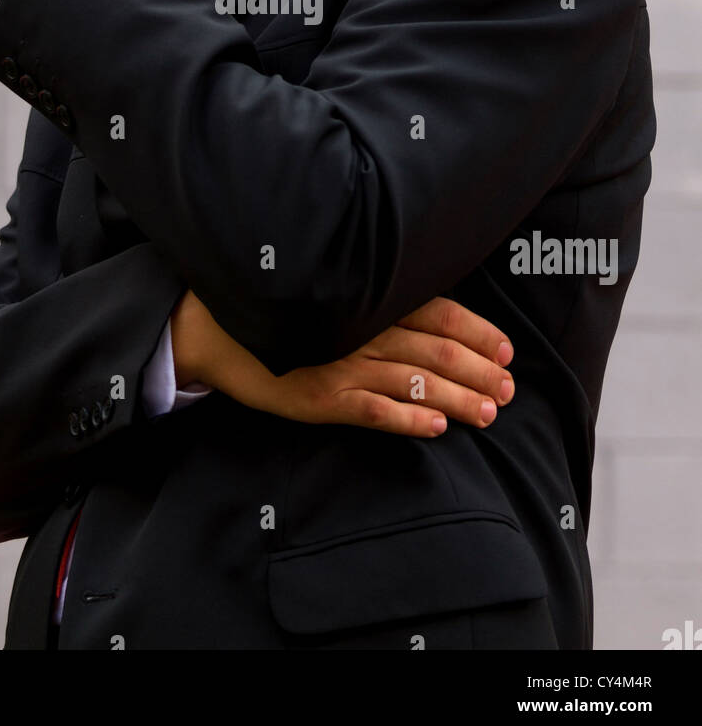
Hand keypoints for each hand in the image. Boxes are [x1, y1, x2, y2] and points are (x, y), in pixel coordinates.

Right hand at [170, 291, 513, 436]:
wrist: (217, 330)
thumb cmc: (285, 311)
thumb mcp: (335, 297)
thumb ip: (379, 303)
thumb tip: (437, 319)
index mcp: (369, 300)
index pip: (438, 312)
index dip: (477, 332)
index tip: (507, 351)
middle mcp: (361, 328)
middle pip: (435, 348)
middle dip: (478, 371)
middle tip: (508, 391)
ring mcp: (341, 363)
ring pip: (414, 380)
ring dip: (457, 398)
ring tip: (488, 414)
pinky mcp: (321, 397)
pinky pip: (374, 410)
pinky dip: (408, 418)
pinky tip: (437, 428)